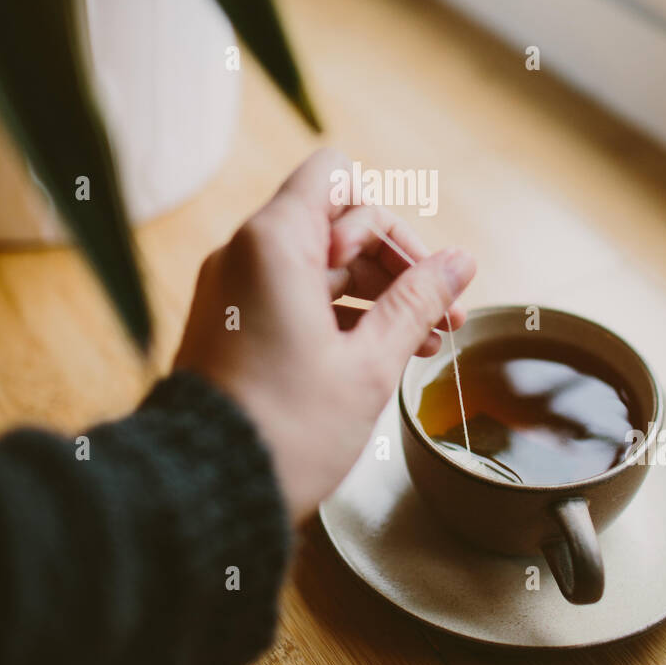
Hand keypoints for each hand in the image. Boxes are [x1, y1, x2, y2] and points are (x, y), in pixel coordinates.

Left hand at [174, 149, 475, 523]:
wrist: (206, 489)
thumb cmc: (286, 428)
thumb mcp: (369, 365)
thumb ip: (417, 302)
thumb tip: (460, 261)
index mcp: (274, 244)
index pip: (335, 175)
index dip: (383, 217)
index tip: (402, 275)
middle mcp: (245, 254)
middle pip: (335, 222)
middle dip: (394, 264)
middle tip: (442, 317)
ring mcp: (233, 290)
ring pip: (319, 264)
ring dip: (375, 294)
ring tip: (425, 345)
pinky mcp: (230, 325)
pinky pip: (292, 297)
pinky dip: (338, 315)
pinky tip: (381, 356)